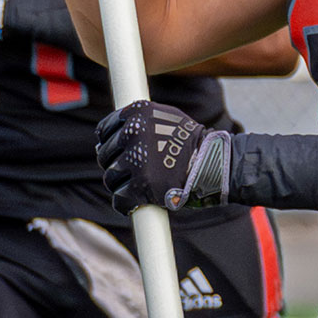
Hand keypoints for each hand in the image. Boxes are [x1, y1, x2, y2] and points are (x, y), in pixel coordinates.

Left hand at [97, 99, 230, 213]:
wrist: (212, 162)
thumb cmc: (190, 141)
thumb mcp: (164, 117)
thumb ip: (138, 121)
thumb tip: (106, 134)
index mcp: (136, 113)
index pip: (104, 130)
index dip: (109, 143)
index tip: (118, 152)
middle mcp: (132, 133)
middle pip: (104, 155)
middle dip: (116, 164)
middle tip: (133, 170)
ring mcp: (135, 160)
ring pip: (110, 177)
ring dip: (120, 184)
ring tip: (139, 184)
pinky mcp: (140, 185)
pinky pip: (119, 198)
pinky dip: (126, 203)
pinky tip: (137, 200)